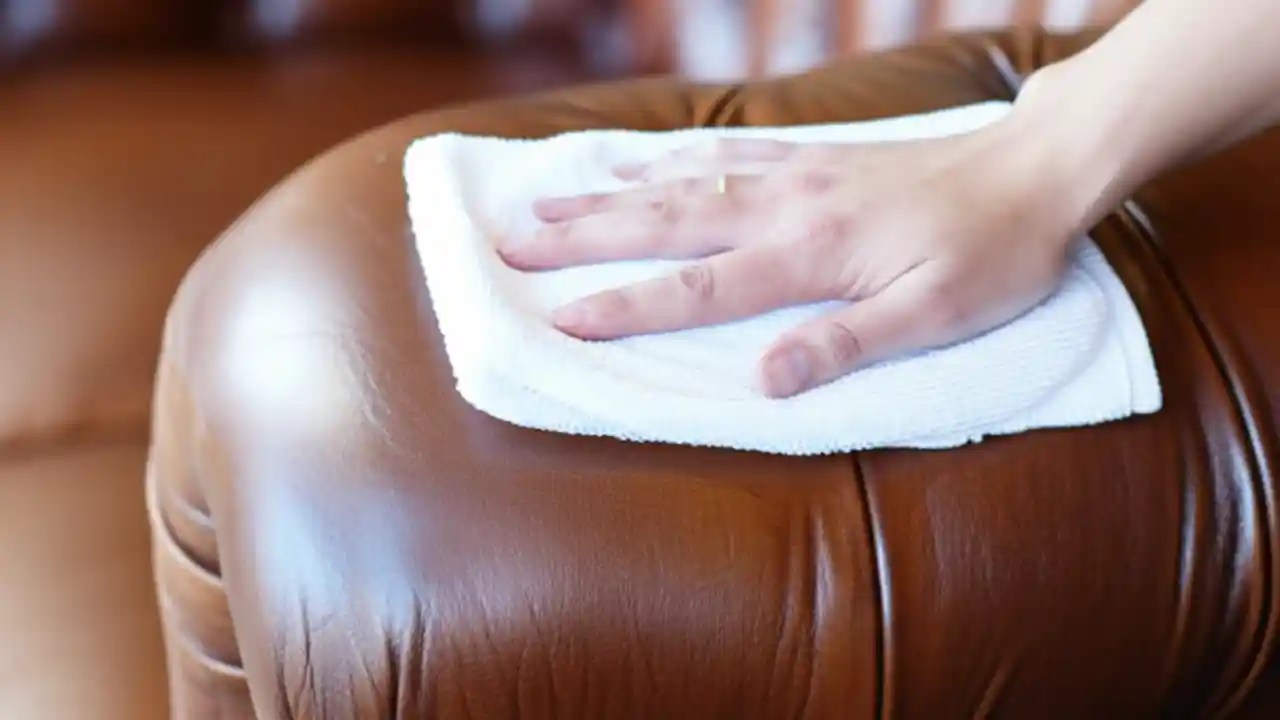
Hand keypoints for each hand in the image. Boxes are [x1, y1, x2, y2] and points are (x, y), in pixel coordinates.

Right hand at [500, 121, 1082, 397]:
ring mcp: (794, 175)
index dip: (626, 306)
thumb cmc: (993, 255)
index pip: (698, 289)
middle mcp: (785, 207)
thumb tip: (764, 380)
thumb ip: (847, 344)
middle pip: (666, 223)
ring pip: (681, 182)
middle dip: (583, 238)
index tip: (558, 319)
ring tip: (545, 200)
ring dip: (608, 195)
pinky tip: (640, 160)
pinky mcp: (812, 159)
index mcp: (809, 254)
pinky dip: (673, 156)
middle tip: (509, 242)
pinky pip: (726, 151)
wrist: (1036, 169)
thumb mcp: (935, 317)